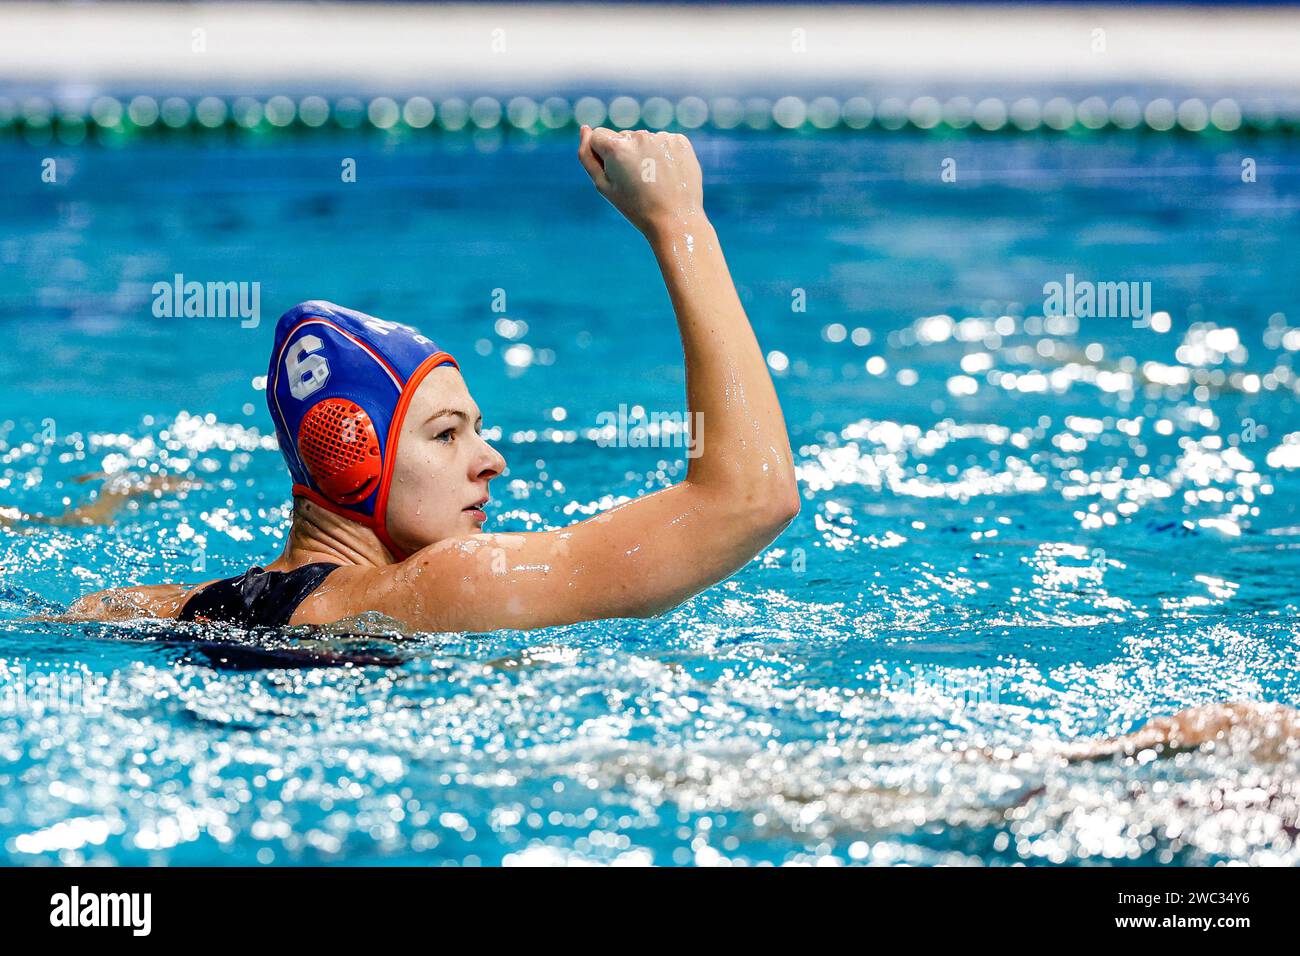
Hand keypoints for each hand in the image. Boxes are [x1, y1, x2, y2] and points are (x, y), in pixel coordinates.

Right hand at [577, 126, 704, 235]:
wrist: (675, 220)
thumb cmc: (635, 207)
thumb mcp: (603, 186)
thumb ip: (586, 156)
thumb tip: (584, 129)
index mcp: (617, 148)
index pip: (597, 135)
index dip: (602, 155)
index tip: (615, 174)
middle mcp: (639, 136)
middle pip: (621, 136)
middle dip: (624, 154)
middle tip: (636, 182)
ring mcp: (661, 137)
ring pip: (642, 139)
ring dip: (643, 153)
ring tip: (653, 179)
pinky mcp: (679, 141)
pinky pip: (662, 142)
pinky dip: (662, 154)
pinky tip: (667, 173)